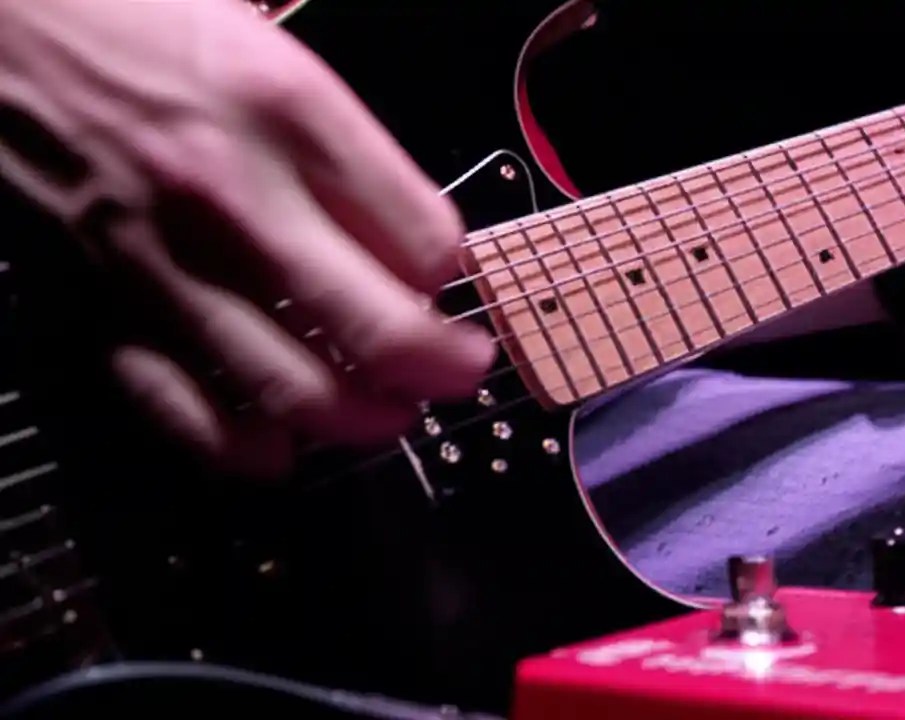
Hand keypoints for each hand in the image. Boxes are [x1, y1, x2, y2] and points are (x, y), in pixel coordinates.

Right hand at [0, 0, 494, 477]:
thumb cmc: (131, 14)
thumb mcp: (267, 46)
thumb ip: (345, 147)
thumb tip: (414, 243)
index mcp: (288, 111)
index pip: (424, 239)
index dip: (456, 277)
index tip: (455, 285)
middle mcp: (232, 193)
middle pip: (374, 329)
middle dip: (438, 370)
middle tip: (459, 373)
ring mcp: (159, 257)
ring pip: (288, 386)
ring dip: (359, 420)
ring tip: (391, 416)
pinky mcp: (89, 300)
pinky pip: (176, 404)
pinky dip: (238, 446)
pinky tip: (279, 451)